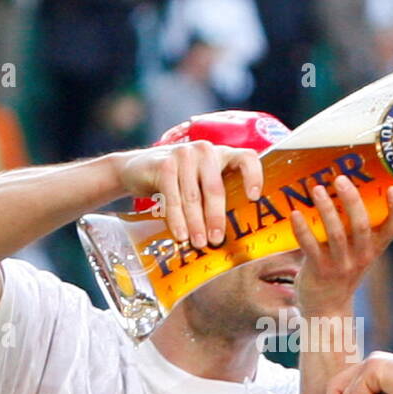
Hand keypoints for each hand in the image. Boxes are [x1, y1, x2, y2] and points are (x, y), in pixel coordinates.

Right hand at [117, 140, 262, 250]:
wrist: (138, 168)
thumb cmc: (179, 180)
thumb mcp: (201, 182)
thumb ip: (215, 197)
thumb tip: (228, 235)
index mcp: (222, 154)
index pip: (246, 158)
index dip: (253, 176)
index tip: (253, 198)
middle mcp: (205, 150)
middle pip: (215, 188)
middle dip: (215, 218)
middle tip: (216, 240)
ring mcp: (184, 155)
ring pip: (193, 197)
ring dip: (196, 223)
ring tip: (198, 243)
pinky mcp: (164, 164)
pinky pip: (172, 197)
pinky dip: (176, 219)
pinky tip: (180, 234)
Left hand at [291, 176, 392, 316]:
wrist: (326, 310)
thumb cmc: (341, 273)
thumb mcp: (357, 254)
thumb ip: (356, 231)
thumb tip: (346, 191)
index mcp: (374, 249)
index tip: (392, 188)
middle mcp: (361, 257)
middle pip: (362, 226)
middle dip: (352, 201)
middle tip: (341, 179)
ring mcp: (340, 265)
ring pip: (336, 234)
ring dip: (326, 210)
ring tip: (317, 189)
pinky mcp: (318, 271)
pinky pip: (310, 247)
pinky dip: (302, 229)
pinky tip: (295, 214)